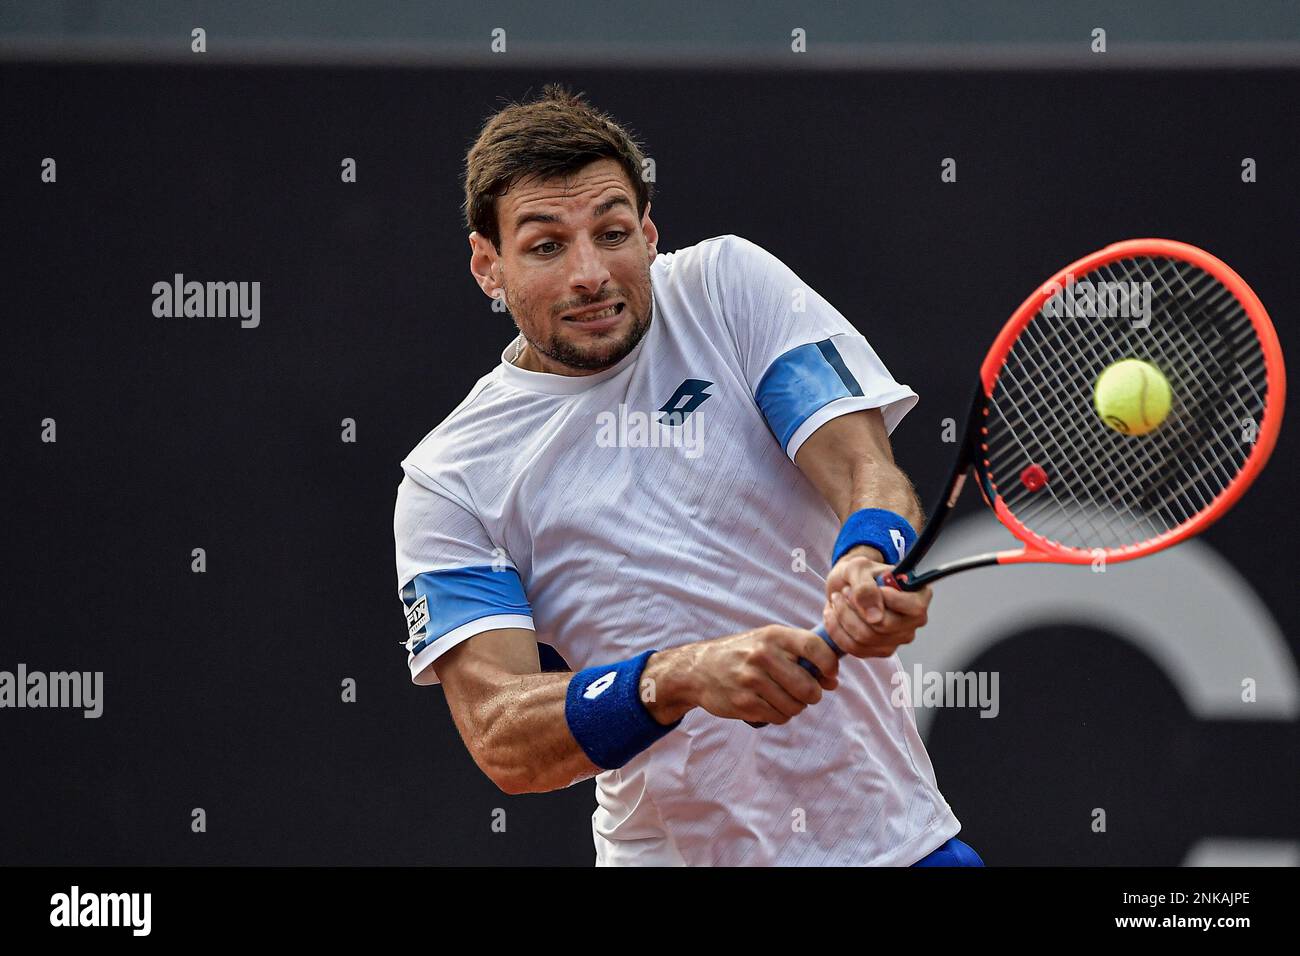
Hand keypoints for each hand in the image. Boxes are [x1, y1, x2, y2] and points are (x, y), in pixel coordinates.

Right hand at [675, 625, 840, 725]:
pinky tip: (769, 705)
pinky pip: (779, 717)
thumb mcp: (767, 641)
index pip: (815, 648)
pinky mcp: (744, 703)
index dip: (830, 665)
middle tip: (804, 692)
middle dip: (812, 695)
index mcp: (773, 635)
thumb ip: (799, 653)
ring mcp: (752, 680)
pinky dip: (779, 715)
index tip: (830, 675)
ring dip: (795, 707)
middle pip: (808, 687)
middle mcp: (762, 656)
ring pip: (795, 706)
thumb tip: (832, 680)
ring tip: (782, 698)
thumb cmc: (741, 654)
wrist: (698, 669)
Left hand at [822, 546, 932, 657]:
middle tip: (844, 591)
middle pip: (884, 626)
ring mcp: (898, 638)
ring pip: (865, 638)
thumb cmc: (859, 573)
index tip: (863, 587)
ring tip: (838, 600)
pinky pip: (855, 648)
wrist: (846, 585)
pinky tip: (833, 614)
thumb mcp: (858, 568)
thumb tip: (875, 617)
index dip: (886, 600)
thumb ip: (865, 587)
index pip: (913, 608)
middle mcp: (913, 621)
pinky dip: (837, 630)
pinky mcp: (880, 650)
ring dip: (843, 617)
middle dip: (855, 607)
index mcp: (919, 596)